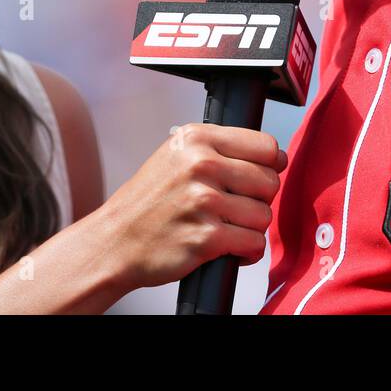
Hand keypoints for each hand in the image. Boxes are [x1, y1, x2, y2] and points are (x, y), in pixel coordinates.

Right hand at [90, 123, 287, 292]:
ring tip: (229, 227)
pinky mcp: (206, 237)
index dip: (271, 165)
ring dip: (252, 228)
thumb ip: (218, 149)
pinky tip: (230, 248)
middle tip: (238, 207)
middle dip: (261, 199)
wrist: (116, 240)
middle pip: (269, 181)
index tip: (263, 175)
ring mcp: (203, 201)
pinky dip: (248, 252)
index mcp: (196, 139)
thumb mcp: (175, 155)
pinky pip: (254, 244)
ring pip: (264, 215)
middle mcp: (200, 164)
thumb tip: (275, 157)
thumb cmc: (149, 201)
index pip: (265, 146)